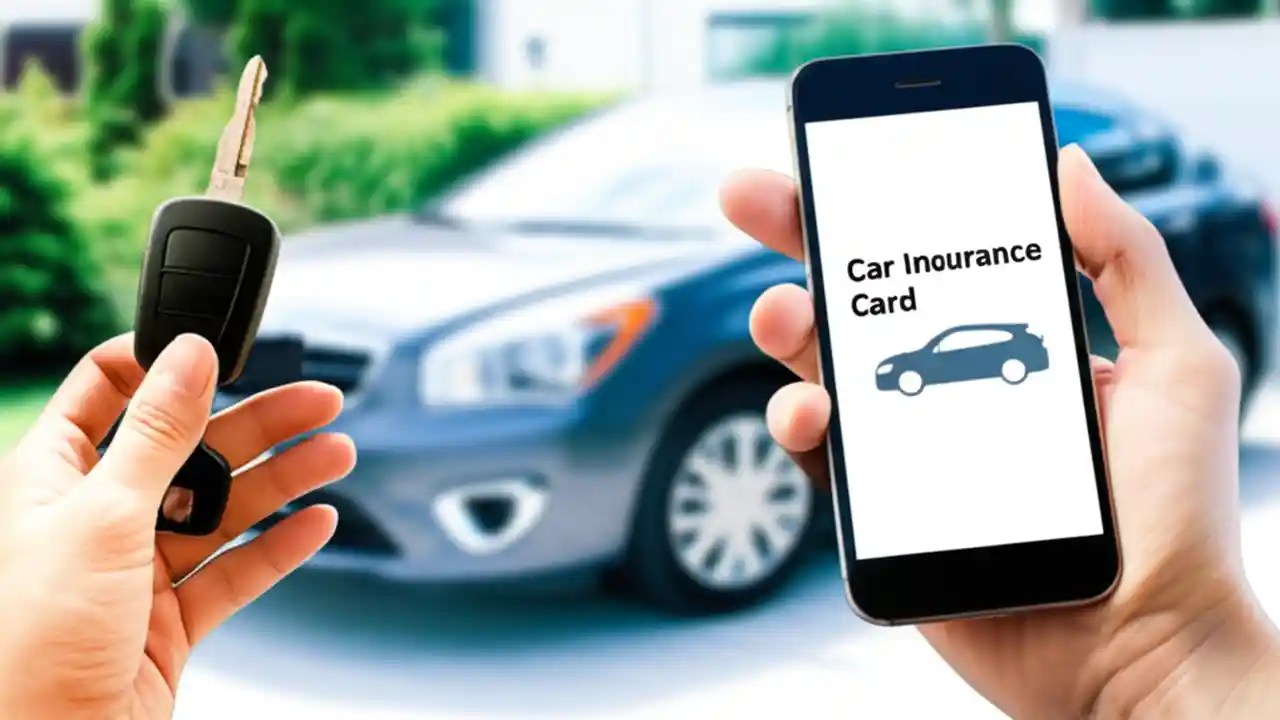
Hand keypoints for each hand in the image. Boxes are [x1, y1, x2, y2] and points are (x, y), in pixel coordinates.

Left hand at [0, 334, 355, 718]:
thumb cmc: (30, 644)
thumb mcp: (100, 515)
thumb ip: (157, 432)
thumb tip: (189, 356)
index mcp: (53, 477)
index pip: (104, 391)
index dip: (160, 363)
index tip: (219, 347)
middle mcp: (94, 516)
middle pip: (187, 448)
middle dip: (256, 423)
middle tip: (318, 403)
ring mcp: (134, 570)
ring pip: (220, 510)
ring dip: (281, 481)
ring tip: (336, 455)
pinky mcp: (168, 621)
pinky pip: (234, 572)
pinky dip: (278, 548)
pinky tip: (315, 522)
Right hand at [721, 146, 1279, 718]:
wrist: (1146, 643)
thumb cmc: (1177, 511)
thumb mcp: (1176, 364)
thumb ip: (1126, 260)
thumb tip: (1069, 163)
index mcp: (1009, 346)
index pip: (932, 260)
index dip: (876, 206)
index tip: (833, 160)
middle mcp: (949, 391)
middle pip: (858, 302)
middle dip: (798, 242)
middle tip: (751, 198)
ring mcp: (909, 452)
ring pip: (823, 374)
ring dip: (788, 331)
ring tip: (783, 314)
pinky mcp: (880, 516)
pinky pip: (822, 461)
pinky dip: (798, 428)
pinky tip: (809, 413)